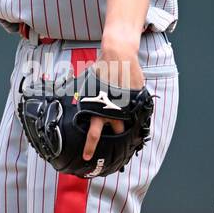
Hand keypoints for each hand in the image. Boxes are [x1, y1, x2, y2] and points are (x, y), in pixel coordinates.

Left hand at [82, 45, 144, 160]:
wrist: (118, 55)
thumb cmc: (101, 68)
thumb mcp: (88, 84)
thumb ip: (85, 97)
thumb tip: (75, 98)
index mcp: (98, 109)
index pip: (93, 135)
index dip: (90, 148)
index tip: (87, 157)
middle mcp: (113, 111)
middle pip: (116, 133)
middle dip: (115, 139)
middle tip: (114, 139)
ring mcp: (127, 106)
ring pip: (127, 123)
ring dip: (124, 123)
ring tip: (123, 120)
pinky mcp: (138, 99)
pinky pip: (136, 110)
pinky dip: (134, 110)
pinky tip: (131, 106)